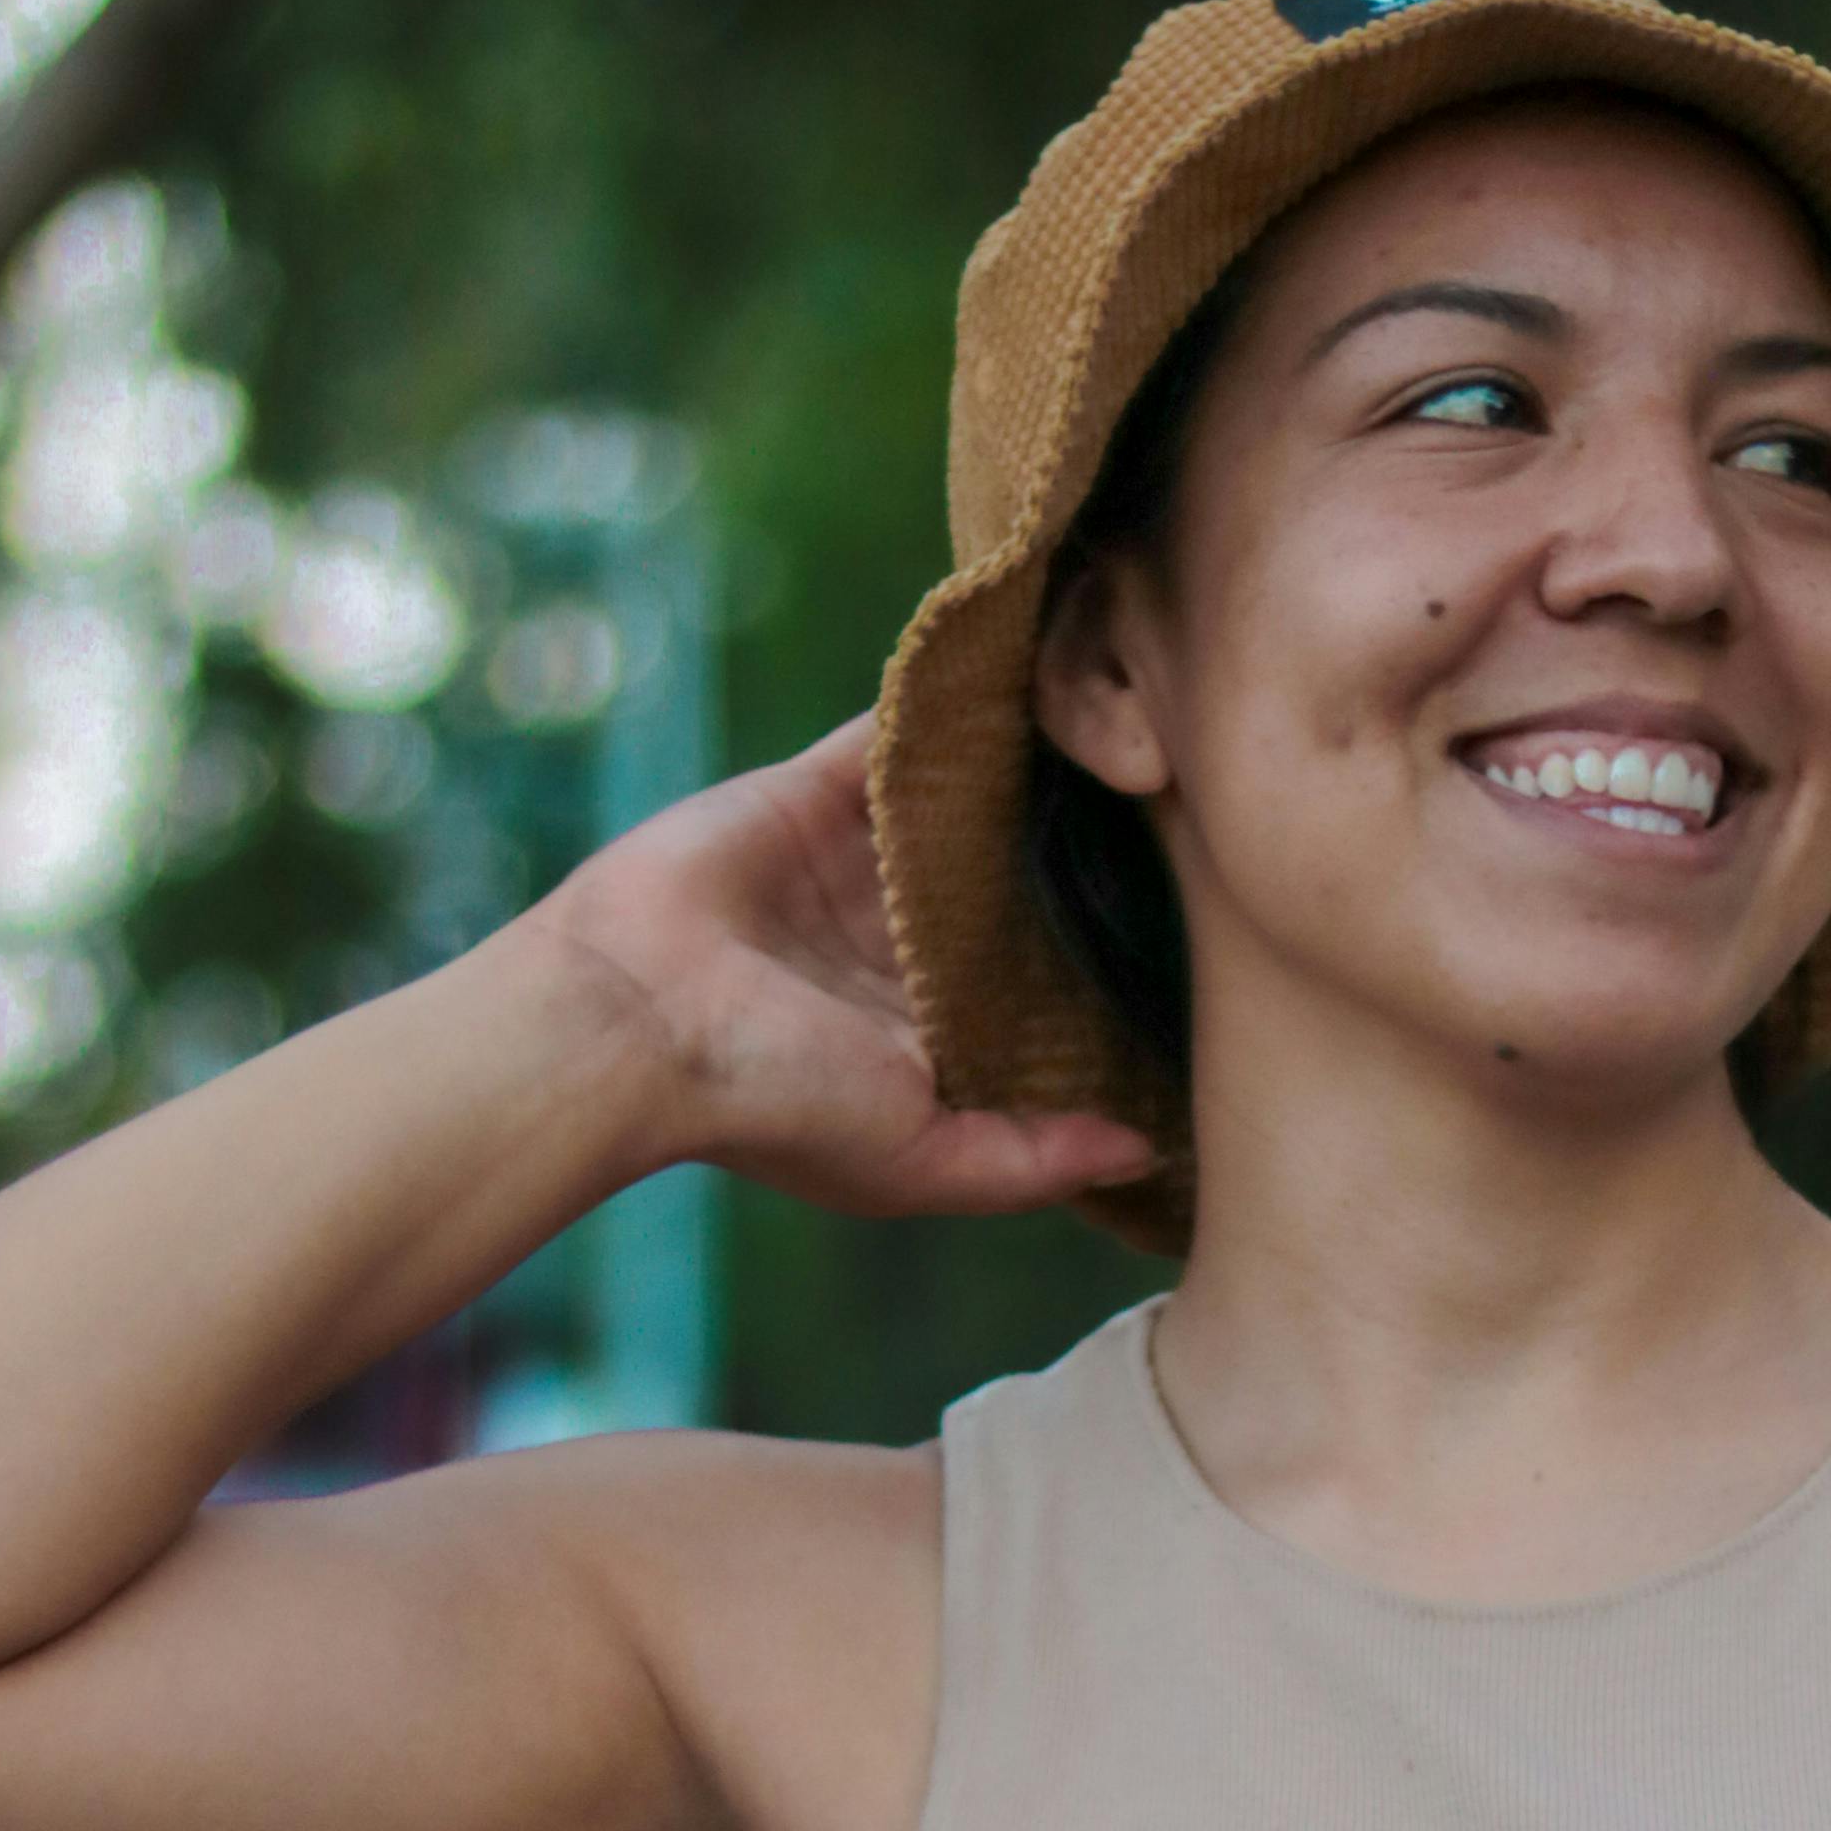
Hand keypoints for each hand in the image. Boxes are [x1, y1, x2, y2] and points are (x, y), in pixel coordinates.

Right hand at [530, 712, 1160, 1222]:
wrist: (636, 1019)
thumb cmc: (776, 1106)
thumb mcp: (925, 1159)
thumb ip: (1032, 1158)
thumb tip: (1143, 1154)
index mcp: (928, 1031)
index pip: (1036, 988)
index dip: (1103, 962)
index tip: (1194, 934)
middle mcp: (900, 944)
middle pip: (1011, 887)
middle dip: (1079, 853)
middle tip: (1183, 807)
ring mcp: (859, 862)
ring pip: (967, 806)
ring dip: (1027, 770)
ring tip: (1124, 721)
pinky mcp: (816, 790)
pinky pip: (898, 736)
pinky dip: (951, 708)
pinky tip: (1029, 671)